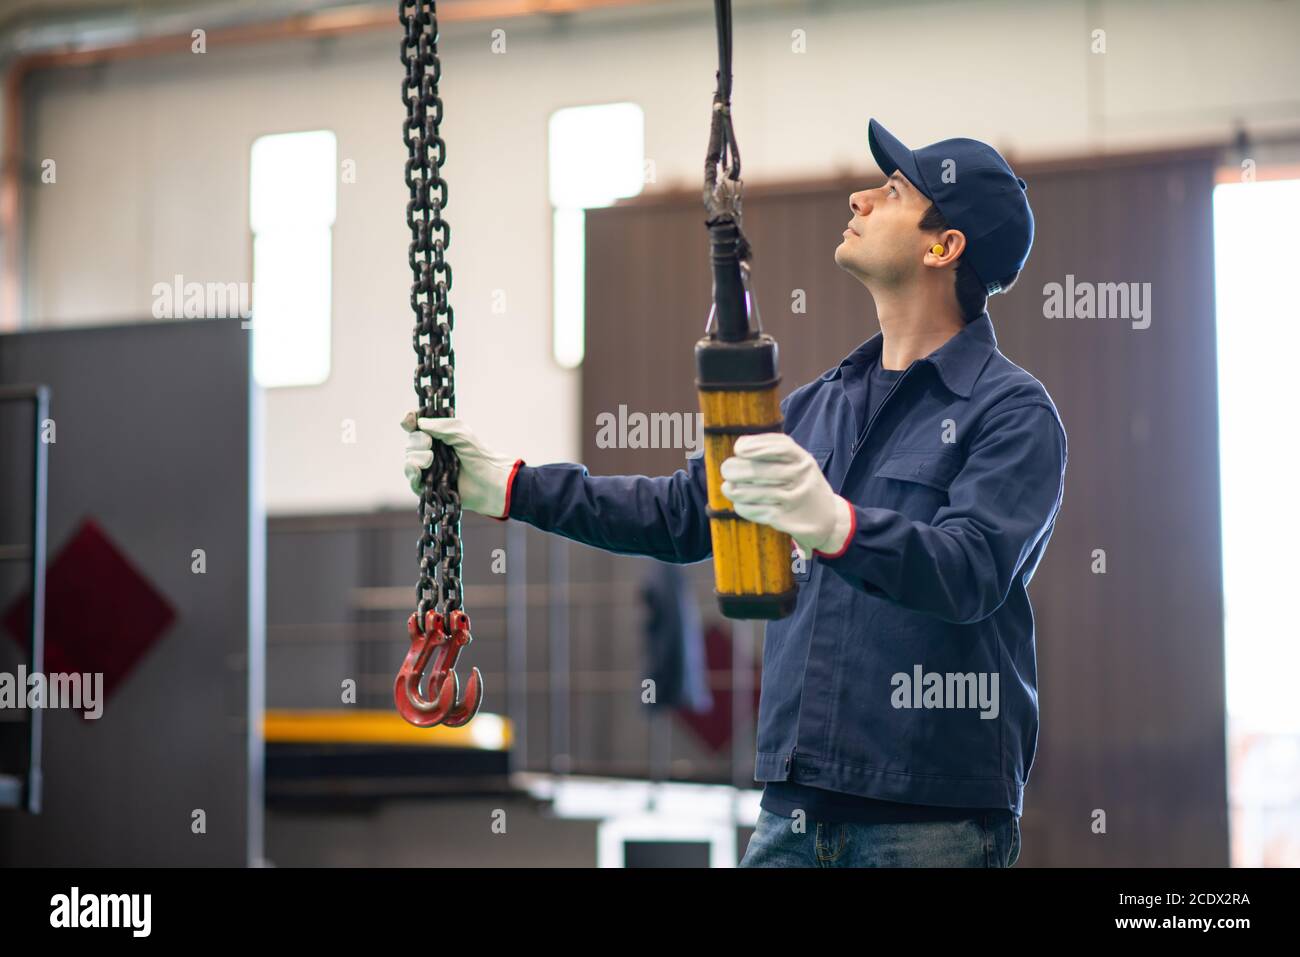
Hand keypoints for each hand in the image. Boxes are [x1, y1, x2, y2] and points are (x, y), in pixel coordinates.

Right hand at [401, 412, 522, 518]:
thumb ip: (441, 426)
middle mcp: (431, 451)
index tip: (409, 420)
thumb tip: (419, 422)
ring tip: (430, 460)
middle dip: (418, 441)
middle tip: (431, 444)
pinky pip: (412, 480)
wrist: (489, 482)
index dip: (409, 421)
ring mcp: (429, 469)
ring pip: (410, 460)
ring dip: (416, 457)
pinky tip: (417, 470)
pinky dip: (412, 473)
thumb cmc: (479, 456)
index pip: (416, 425)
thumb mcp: (461, 434)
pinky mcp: (429, 487)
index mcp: (438, 435)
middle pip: (411, 442)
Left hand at [720, 432, 853, 558]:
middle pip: (764, 471)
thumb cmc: (803, 483)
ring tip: (727, 488)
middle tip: (726, 469)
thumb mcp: (799, 462)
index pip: (782, 448)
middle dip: (739, 469)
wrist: (827, 518)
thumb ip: (775, 449)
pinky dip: (744, 507)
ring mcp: (794, 499)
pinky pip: (758, 511)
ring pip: (757, 492)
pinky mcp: (786, 518)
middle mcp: (801, 477)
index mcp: (803, 460)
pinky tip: (739, 503)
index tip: (738, 449)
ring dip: (736, 490)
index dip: (757, 447)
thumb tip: (741, 445)